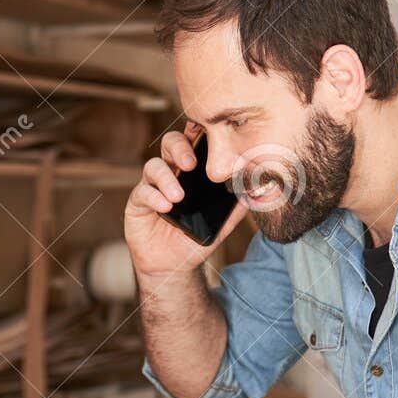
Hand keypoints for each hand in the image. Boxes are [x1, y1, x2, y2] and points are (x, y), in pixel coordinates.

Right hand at [124, 126, 246, 280]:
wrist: (173, 266)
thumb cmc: (195, 237)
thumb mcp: (222, 223)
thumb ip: (237, 205)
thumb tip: (258, 189)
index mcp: (191, 171)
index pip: (192, 142)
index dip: (197, 132)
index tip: (206, 132)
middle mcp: (170, 173)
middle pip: (170, 144)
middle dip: (180, 148)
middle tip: (191, 164)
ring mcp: (152, 186)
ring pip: (153, 166)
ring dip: (166, 177)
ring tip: (179, 196)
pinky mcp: (138, 203)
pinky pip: (142, 192)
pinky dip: (154, 196)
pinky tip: (165, 206)